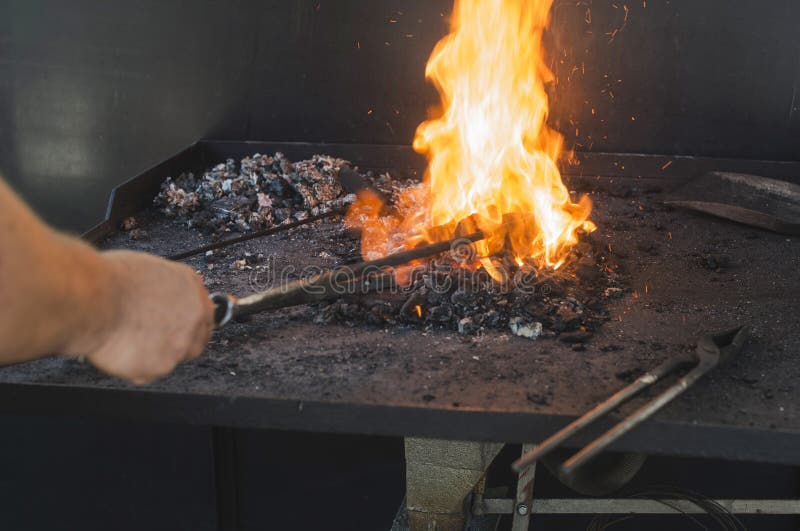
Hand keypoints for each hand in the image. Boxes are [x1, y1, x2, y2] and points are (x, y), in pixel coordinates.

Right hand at [68, 251, 212, 383]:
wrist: (93, 299)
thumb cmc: (109, 280)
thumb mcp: (148, 270)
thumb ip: (165, 289)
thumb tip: (161, 297)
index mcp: (191, 288)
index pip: (204, 312)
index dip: (187, 322)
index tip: (175, 326)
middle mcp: (193, 316)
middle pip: (196, 340)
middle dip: (176, 343)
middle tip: (151, 340)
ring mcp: (180, 343)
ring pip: (171, 358)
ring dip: (152, 354)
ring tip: (126, 339)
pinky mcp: (161, 366)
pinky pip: (148, 372)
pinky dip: (132, 366)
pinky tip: (119, 350)